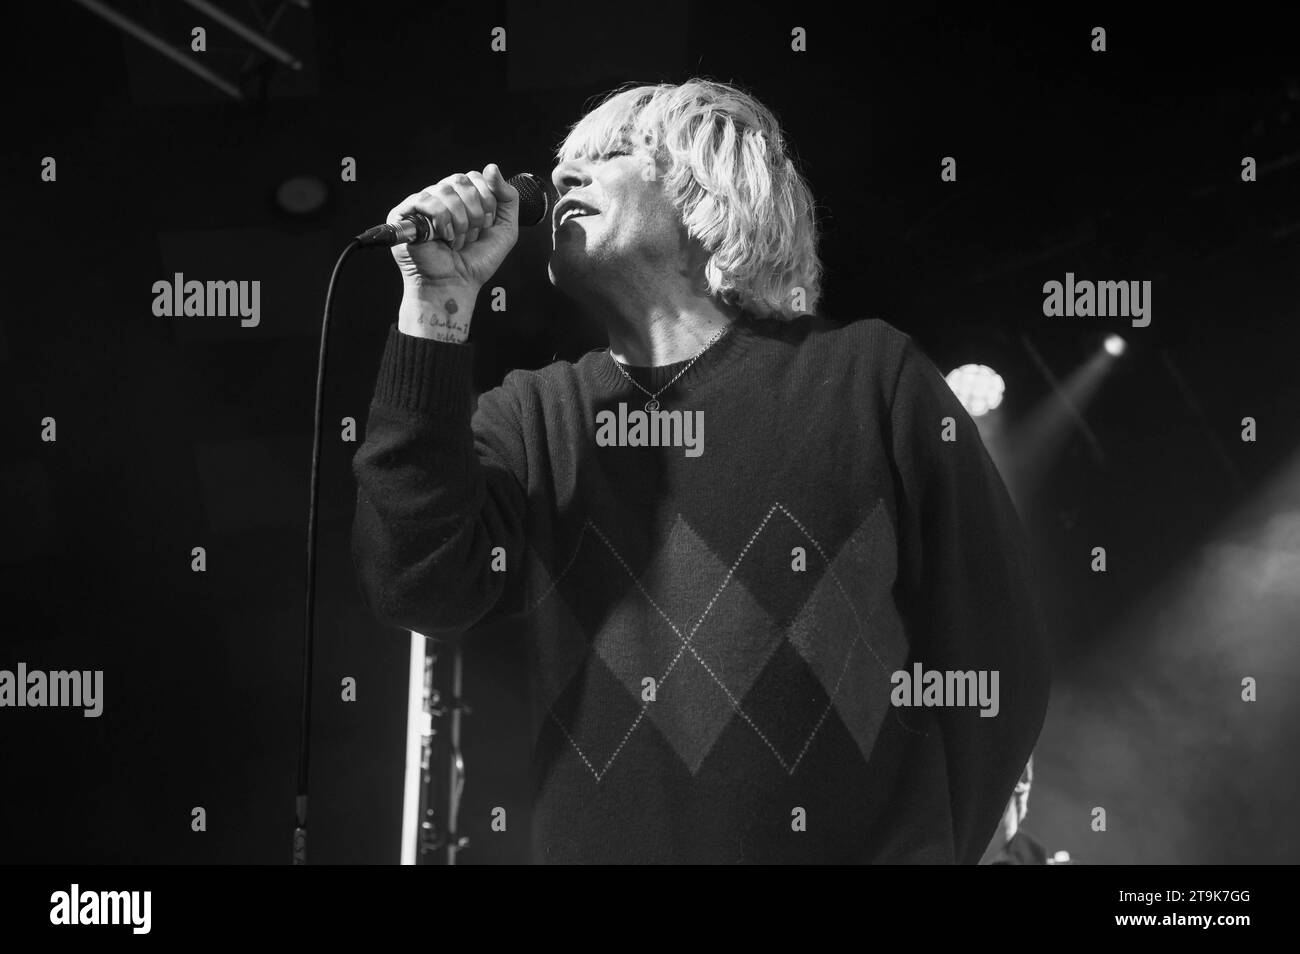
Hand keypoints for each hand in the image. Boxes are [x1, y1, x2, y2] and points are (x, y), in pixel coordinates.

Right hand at [387, 163, 518, 292]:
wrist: (456, 284)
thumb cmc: (476, 262)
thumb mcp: (505, 229)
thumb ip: (508, 197)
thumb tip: (492, 167)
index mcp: (461, 197)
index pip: (476, 177)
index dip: (486, 202)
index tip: (483, 228)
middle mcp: (441, 196)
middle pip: (462, 179)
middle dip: (474, 212)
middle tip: (470, 235)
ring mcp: (422, 203)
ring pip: (446, 189)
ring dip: (459, 221)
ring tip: (455, 240)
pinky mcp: (403, 213)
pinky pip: (426, 200)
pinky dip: (441, 221)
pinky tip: (443, 238)